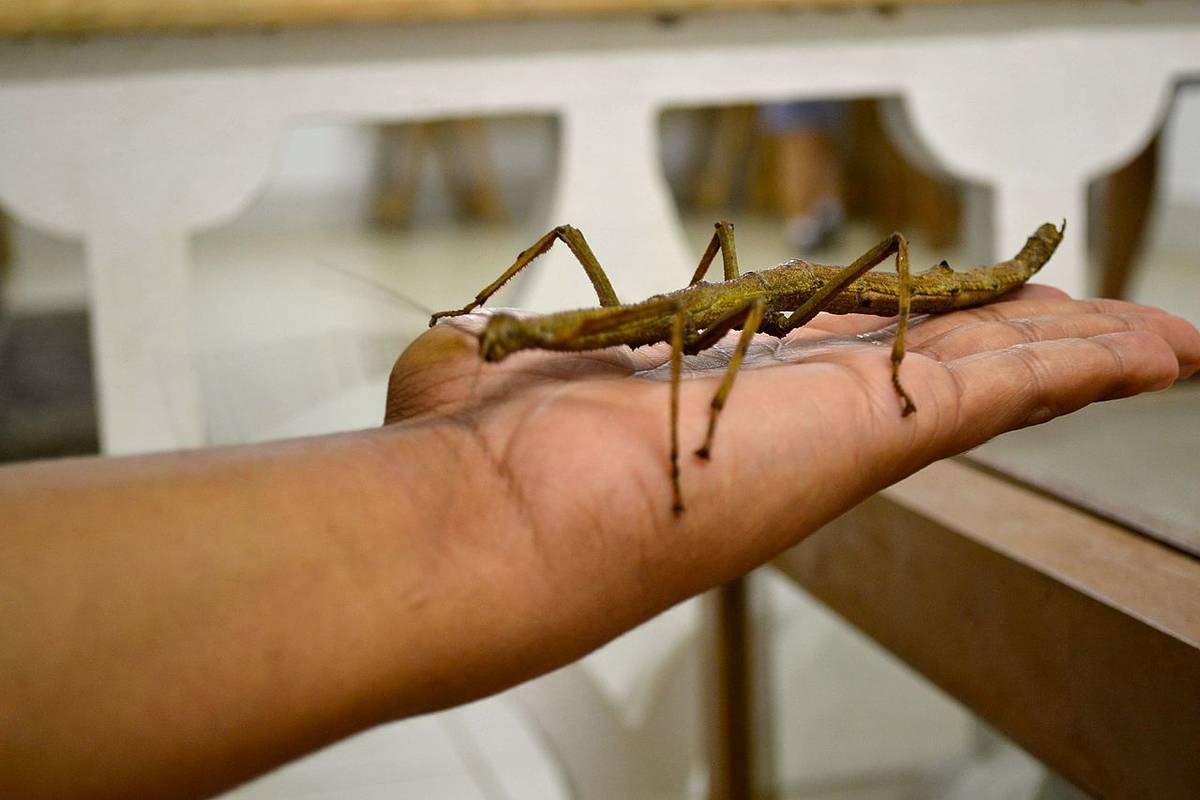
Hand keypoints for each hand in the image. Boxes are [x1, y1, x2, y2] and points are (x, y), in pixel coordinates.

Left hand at [387, 287, 1199, 599]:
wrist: (484, 520)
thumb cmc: (475, 454)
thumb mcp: (486, 371)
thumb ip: (488, 356)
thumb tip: (460, 350)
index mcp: (720, 390)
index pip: (834, 350)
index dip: (900, 326)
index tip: (949, 304)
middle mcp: (791, 418)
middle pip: (930, 365)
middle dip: (1017, 338)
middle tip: (1091, 324)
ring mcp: (838, 430)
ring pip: (985, 377)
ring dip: (1075, 348)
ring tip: (1157, 337)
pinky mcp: (869, 432)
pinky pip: (1000, 389)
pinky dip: (1084, 361)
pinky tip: (1158, 348)